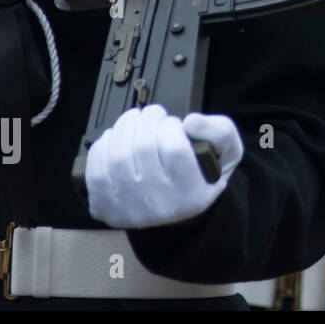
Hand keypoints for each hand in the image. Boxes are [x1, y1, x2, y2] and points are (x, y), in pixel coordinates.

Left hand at [85, 105, 242, 228]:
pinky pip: (96, 170)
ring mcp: (129, 209)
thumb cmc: (201, 176)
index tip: (173, 123)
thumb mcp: (228, 153)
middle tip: (153, 114)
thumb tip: (190, 121)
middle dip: (146, 119)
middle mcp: (160, 206)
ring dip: (124, 127)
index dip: (171, 126)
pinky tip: (116, 138)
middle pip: (143, 147)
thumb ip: (219, 131)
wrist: (177, 208)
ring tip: (135, 120)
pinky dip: (103, 146)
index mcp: (192, 194)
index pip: (174, 149)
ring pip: (117, 156)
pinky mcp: (106, 207)